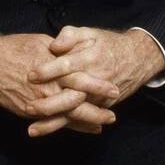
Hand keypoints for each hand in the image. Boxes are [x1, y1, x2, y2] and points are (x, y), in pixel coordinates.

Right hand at [0, 29, 119, 133]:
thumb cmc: (14, 47)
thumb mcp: (41, 42)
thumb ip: (60, 51)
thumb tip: (75, 53)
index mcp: (52, 67)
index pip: (81, 78)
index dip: (98, 86)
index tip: (113, 89)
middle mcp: (46, 87)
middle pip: (76, 102)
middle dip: (96, 110)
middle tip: (112, 115)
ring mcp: (36, 101)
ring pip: (65, 116)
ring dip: (84, 122)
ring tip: (99, 126)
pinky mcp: (26, 110)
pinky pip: (49, 121)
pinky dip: (64, 126)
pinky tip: (76, 129)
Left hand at [24, 25, 164, 136]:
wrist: (137, 59)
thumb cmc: (107, 44)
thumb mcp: (89, 32)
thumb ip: (70, 36)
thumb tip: (54, 45)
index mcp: (89, 58)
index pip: (66, 65)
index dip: (48, 70)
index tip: (30, 75)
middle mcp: (93, 80)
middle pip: (69, 96)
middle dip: (48, 104)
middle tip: (27, 107)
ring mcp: (97, 97)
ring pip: (73, 113)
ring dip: (53, 123)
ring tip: (32, 130)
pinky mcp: (100, 106)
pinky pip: (81, 119)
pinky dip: (66, 127)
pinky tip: (48, 132)